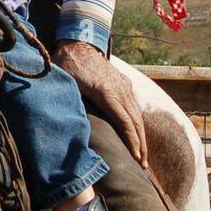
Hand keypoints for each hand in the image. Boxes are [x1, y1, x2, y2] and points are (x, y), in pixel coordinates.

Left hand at [54, 38, 147, 166]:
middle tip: (143, 166)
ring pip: (138, 115)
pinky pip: (135, 107)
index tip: (136, 158)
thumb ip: (73, 103)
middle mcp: (121, 91)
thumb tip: (72, 126)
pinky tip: (138, 135)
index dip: (132, 141)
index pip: (125, 122)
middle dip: (141, 145)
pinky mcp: (125, 84)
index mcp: (107, 93)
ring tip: (142, 156)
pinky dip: (138, 123)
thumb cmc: (68, 66)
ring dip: (141, 136)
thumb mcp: (67, 85)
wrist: (79, 44)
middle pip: (136, 122)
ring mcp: (125, 87)